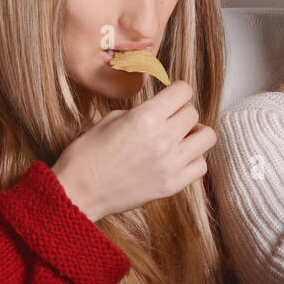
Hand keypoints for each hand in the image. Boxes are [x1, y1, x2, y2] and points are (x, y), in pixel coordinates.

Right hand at [51, 80, 215, 221]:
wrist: (77, 193)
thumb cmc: (86, 154)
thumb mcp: (109, 119)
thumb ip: (141, 112)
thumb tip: (160, 109)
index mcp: (145, 117)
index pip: (183, 91)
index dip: (178, 91)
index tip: (172, 96)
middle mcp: (163, 139)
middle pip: (193, 113)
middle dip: (182, 112)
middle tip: (169, 119)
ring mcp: (170, 164)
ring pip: (207, 137)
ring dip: (195, 134)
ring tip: (180, 138)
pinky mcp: (172, 185)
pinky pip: (201, 166)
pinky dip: (194, 159)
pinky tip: (178, 159)